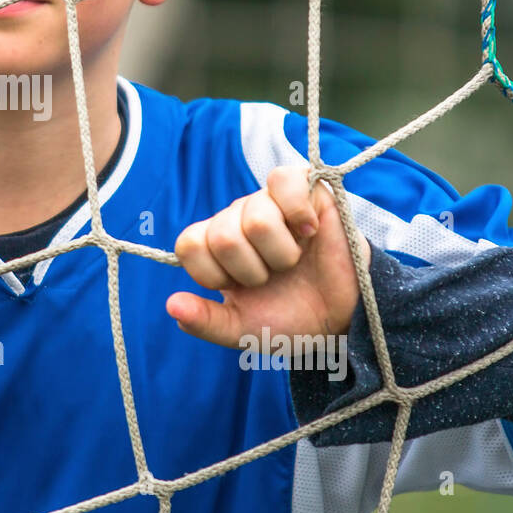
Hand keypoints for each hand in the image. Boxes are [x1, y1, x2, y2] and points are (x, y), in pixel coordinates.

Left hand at [166, 165, 369, 347]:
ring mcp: (269, 202)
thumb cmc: (288, 319)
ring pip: (255, 217)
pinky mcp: (305, 188)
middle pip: (223, 236)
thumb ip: (204, 322)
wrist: (341, 320)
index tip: (238, 288)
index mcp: (215, 246)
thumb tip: (171, 305)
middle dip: (253, 271)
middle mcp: (238, 218)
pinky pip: (284, 181)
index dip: (214, 274)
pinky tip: (309, 233)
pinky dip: (299, 213)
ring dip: (281, 254)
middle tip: (273, 277)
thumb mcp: (241, 331)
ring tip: (293, 260)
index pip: (188, 244)